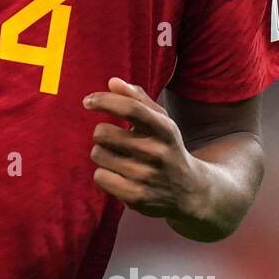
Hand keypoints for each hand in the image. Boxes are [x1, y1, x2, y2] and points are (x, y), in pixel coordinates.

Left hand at [84, 77, 206, 221]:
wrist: (190, 191)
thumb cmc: (168, 148)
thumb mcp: (162, 122)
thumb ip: (138, 99)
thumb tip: (113, 82)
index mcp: (165, 129)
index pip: (131, 108)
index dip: (105, 101)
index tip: (88, 101)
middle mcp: (157, 152)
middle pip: (103, 133)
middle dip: (102, 134)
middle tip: (113, 140)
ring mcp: (146, 176)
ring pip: (98, 155)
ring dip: (103, 154)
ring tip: (119, 158)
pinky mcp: (136, 197)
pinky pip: (99, 177)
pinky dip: (104, 174)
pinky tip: (119, 175)